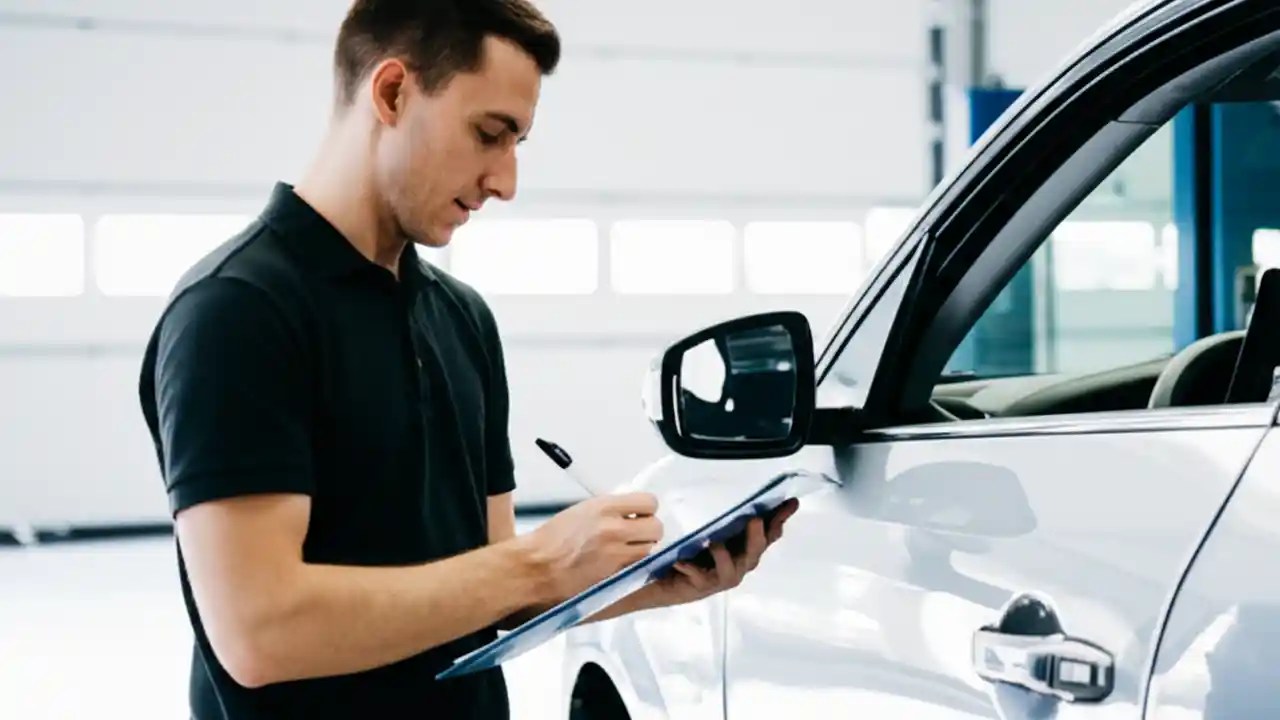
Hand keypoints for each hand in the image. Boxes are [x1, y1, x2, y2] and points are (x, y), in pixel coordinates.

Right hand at [521, 493, 664, 602]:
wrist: (535, 567)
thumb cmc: (551, 540)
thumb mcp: (582, 511)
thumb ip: (610, 510)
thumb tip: (631, 513)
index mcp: (604, 507)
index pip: (649, 502)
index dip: (646, 509)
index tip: (640, 514)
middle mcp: (614, 529)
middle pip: (656, 527)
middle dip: (649, 531)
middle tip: (637, 534)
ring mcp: (616, 554)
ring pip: (650, 550)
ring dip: (641, 550)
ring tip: (623, 551)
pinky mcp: (614, 575)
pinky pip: (636, 568)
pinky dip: (631, 566)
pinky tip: (616, 565)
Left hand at [644, 498, 799, 608]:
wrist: (668, 581)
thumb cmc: (697, 554)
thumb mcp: (716, 531)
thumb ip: (734, 519)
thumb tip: (749, 499)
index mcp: (745, 549)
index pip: (768, 534)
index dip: (780, 519)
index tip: (790, 503)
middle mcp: (739, 565)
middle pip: (754, 553)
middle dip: (756, 537)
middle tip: (755, 519)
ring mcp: (721, 578)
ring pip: (731, 570)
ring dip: (724, 555)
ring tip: (715, 542)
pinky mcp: (700, 587)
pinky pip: (698, 578)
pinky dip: (691, 568)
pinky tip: (681, 561)